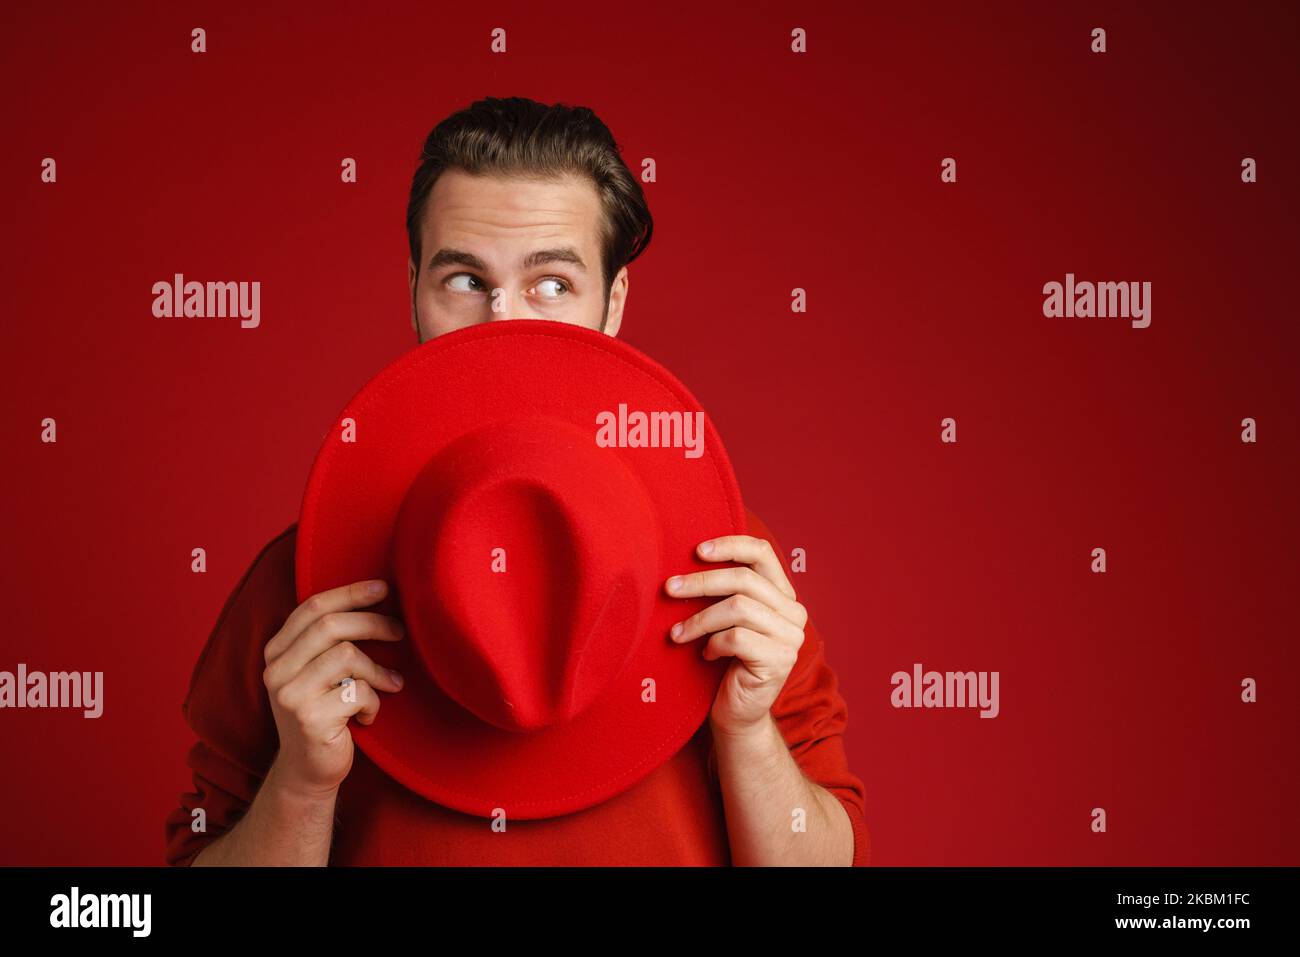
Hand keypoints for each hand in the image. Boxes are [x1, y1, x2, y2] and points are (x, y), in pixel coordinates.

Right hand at [261, 579, 405, 796]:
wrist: (308, 771)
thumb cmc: (325, 713)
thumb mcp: (319, 673)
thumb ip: (330, 641)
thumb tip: (377, 598)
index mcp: (276, 651)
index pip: (313, 607)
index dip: (351, 592)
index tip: (384, 587)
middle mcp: (276, 670)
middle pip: (332, 625)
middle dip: (374, 622)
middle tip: (400, 630)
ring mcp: (290, 695)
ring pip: (349, 656)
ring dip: (379, 670)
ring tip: (390, 683)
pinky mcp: (310, 719)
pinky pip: (359, 692)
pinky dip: (374, 702)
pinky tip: (368, 716)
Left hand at [664, 535, 807, 737]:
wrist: (737, 712)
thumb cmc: (726, 661)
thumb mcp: (726, 619)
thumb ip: (724, 591)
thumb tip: (687, 559)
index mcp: (783, 595)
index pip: (763, 553)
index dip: (730, 545)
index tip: (696, 551)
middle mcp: (793, 613)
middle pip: (744, 580)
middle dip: (701, 582)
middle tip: (668, 588)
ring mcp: (790, 637)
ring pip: (738, 608)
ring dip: (699, 619)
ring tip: (677, 633)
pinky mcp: (779, 660)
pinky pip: (736, 638)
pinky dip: (712, 643)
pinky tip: (704, 655)